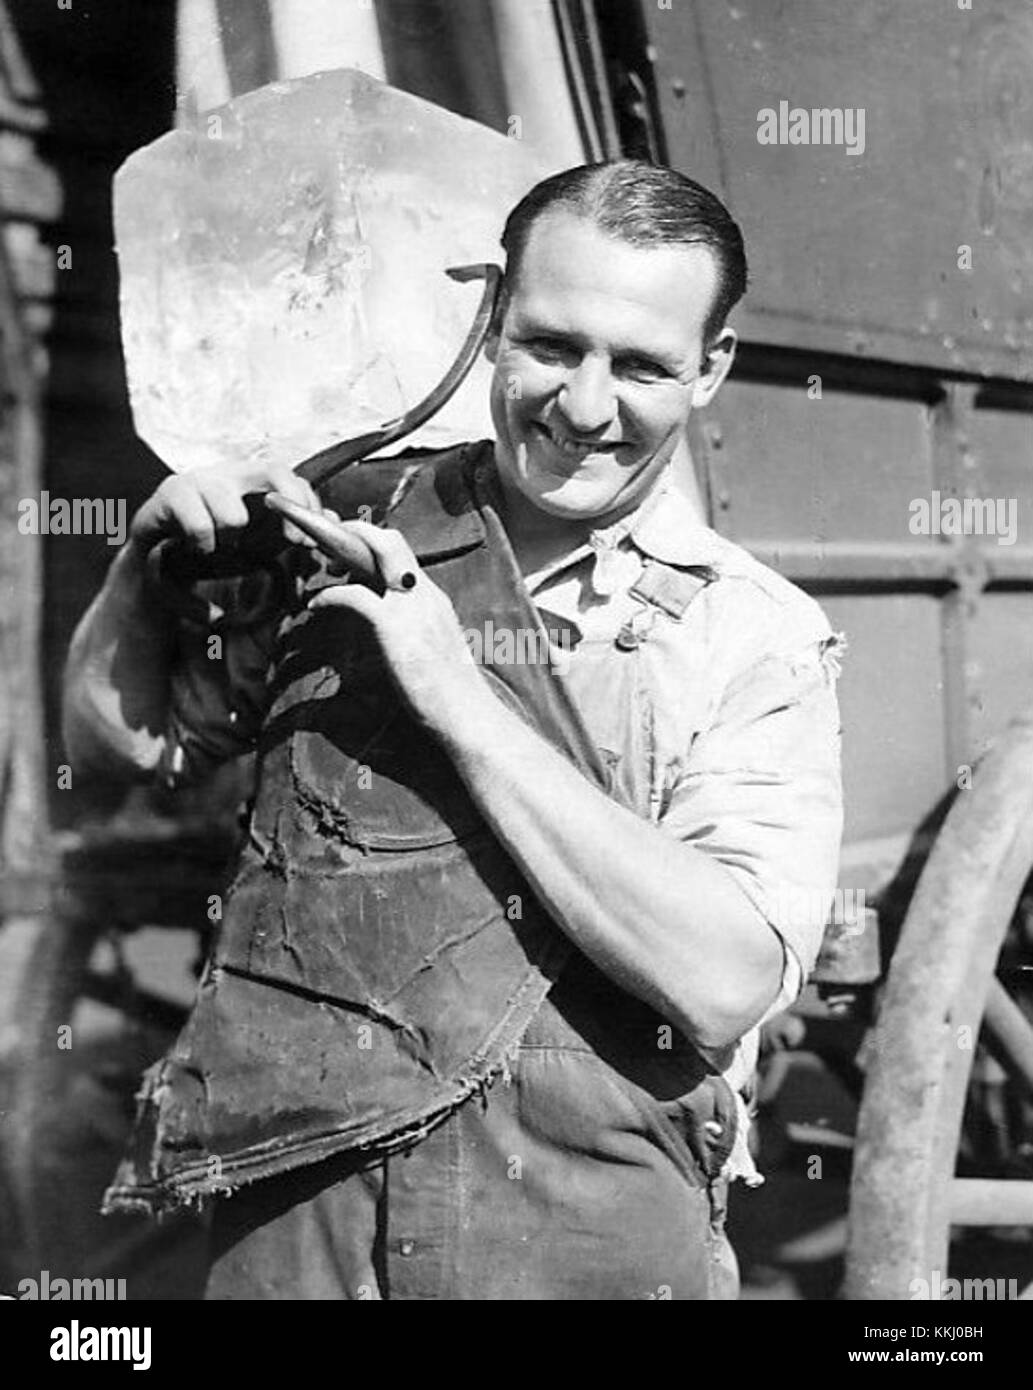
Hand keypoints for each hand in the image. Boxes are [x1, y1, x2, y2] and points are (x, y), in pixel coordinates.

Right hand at [129, 459, 322, 556]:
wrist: (157, 566)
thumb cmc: (214, 552)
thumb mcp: (258, 546)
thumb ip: (293, 534)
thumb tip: (332, 520)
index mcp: (254, 485)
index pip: (293, 480)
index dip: (306, 507)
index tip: (308, 543)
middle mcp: (231, 474)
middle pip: (275, 470)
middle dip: (289, 508)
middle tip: (286, 543)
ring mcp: (201, 479)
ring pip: (234, 515)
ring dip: (230, 543)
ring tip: (218, 549)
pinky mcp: (171, 494)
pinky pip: (201, 525)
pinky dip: (204, 548)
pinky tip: (197, 550)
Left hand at [306, 520, 489, 735]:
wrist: (467, 713)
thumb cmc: (452, 693)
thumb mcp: (434, 650)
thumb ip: (416, 632)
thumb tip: (397, 637)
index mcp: (433, 598)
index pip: (403, 554)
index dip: (374, 547)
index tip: (351, 560)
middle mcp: (424, 593)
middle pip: (390, 539)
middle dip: (357, 533)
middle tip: (330, 550)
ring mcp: (411, 606)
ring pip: (377, 551)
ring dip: (343, 551)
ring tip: (323, 569)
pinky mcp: (394, 625)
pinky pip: (354, 594)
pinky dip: (329, 594)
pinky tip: (315, 605)